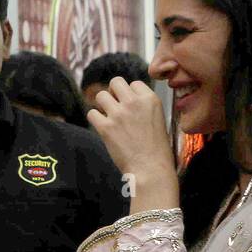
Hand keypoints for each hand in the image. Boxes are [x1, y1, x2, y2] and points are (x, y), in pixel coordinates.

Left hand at [86, 78, 177, 210]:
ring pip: (100, 95)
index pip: (134, 83)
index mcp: (150, 99)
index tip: (130, 104)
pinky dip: (95, 119)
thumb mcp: (160, 119)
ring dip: (102, 105)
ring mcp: (119, 114)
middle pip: (115, 82)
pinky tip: (102, 127)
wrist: (151, 169)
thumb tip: (129, 100)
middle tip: (115, 106)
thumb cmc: (158, 150)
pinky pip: (92, 113)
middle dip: (113, 93)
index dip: (130, 93)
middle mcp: (134, 102)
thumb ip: (145, 107)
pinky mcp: (106, 127)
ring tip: (108, 117)